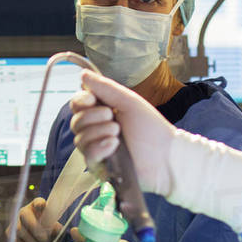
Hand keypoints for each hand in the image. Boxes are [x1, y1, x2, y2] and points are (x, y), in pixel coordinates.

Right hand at [10, 197, 59, 241]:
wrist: (35, 239)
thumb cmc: (47, 231)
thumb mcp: (54, 228)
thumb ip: (56, 228)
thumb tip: (56, 228)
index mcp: (37, 207)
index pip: (38, 202)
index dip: (39, 203)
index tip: (41, 207)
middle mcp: (24, 211)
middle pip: (24, 214)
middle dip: (34, 227)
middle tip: (44, 238)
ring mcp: (15, 221)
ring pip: (19, 229)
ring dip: (32, 241)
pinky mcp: (10, 232)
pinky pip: (15, 240)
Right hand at [69, 71, 178, 195]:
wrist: (165, 156)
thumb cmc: (151, 128)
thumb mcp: (128, 102)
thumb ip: (105, 88)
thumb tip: (83, 74)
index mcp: (103, 112)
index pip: (78, 105)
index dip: (80, 101)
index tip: (92, 99)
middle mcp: (97, 130)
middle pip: (76, 121)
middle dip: (93, 117)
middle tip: (113, 118)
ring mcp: (98, 149)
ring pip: (80, 139)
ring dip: (99, 133)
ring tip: (118, 134)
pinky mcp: (100, 166)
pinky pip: (88, 155)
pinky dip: (99, 148)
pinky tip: (114, 146)